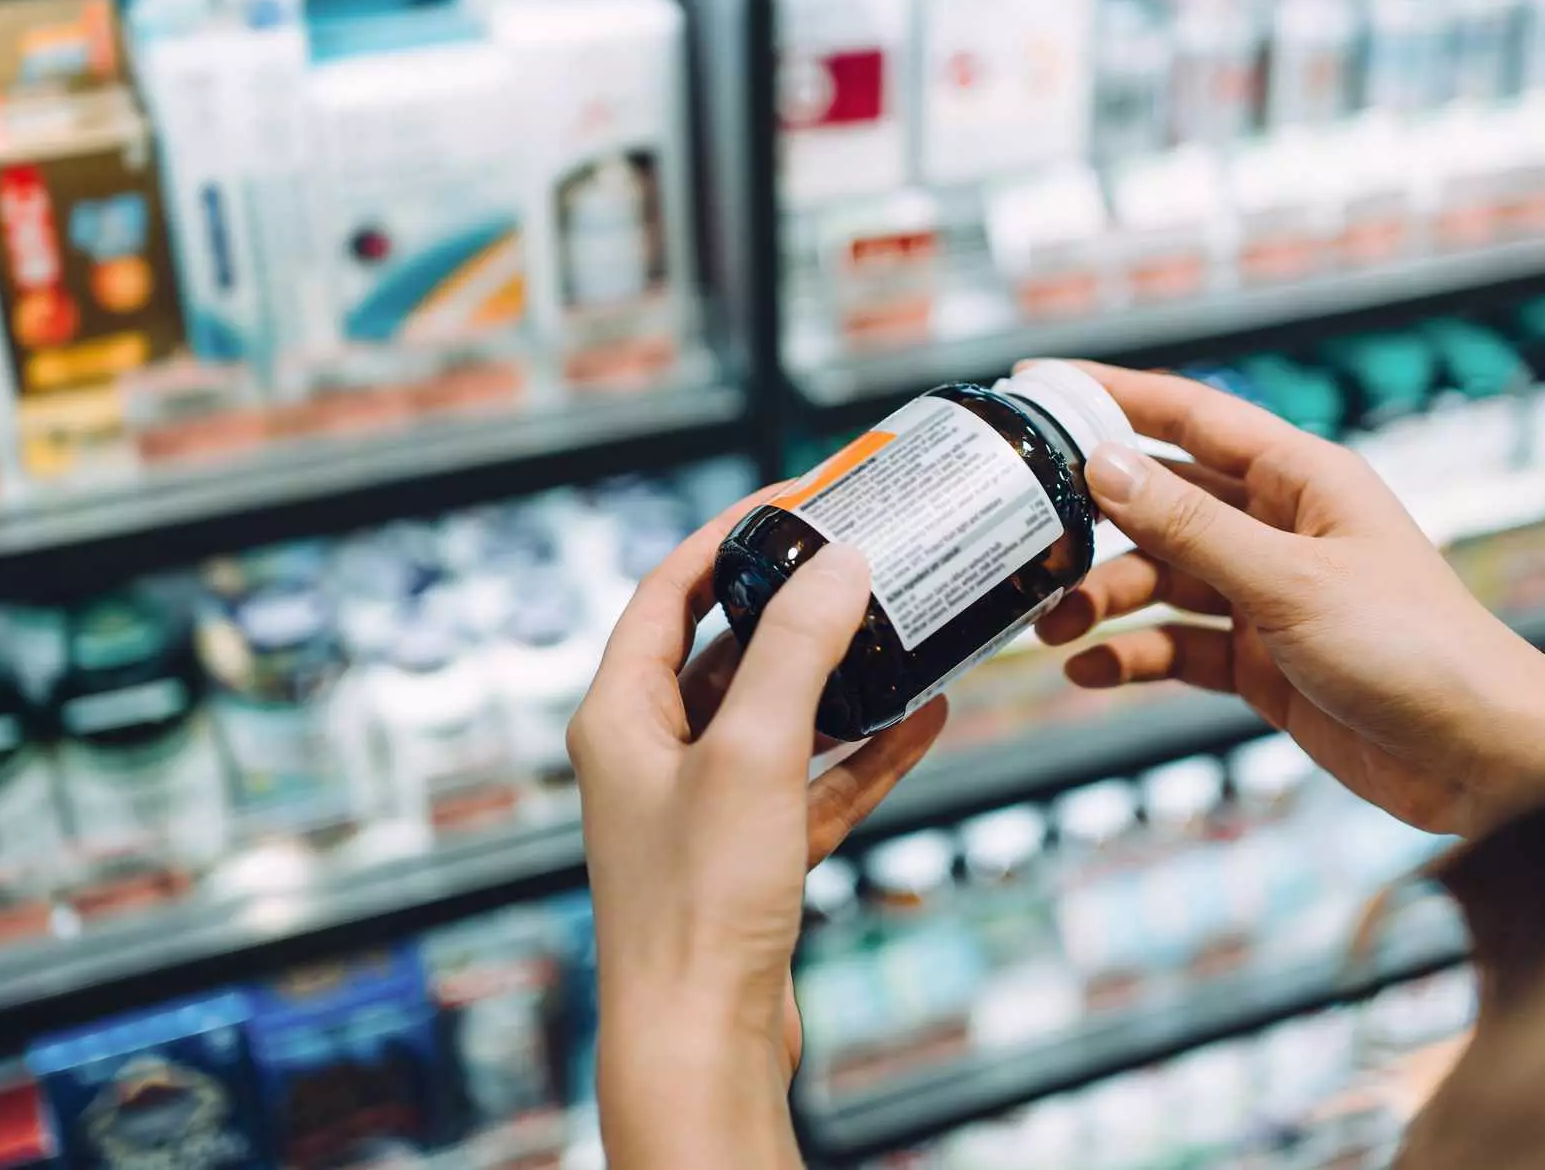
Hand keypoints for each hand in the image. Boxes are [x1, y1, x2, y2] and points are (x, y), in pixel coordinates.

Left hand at [568, 494, 947, 1168]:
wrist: (701, 1041)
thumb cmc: (696, 902)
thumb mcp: (752, 753)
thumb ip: (798, 652)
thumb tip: (839, 565)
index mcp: (619, 715)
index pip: (665, 593)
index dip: (725, 540)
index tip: (789, 503)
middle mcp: (652, 754)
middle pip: (726, 650)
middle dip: (795, 606)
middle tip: (858, 560)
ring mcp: (703, 807)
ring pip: (778, 716)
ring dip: (840, 677)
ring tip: (903, 629)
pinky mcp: (750, 857)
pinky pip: (814, 782)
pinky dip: (865, 751)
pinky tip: (925, 718)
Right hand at [1035, 363, 1544, 838]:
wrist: (1484, 760)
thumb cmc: (1416, 650)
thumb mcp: (1289, 582)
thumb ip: (1191, 527)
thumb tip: (1103, 465)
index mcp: (1304, 479)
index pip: (1191, 416)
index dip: (1112, 396)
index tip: (1036, 385)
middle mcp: (1283, 528)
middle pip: (1164, 504)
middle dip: (1095, 525)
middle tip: (1028, 545)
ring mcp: (1270, 596)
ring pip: (1164, 580)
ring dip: (1107, 601)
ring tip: (1054, 629)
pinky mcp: (1264, 663)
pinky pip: (1180, 645)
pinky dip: (1136, 656)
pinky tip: (1094, 670)